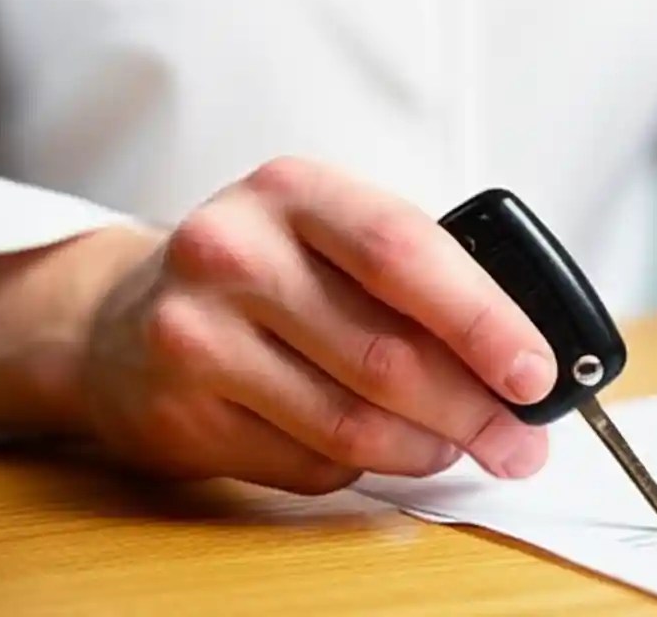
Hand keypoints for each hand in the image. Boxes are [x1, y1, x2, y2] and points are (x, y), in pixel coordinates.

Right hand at [79, 157, 556, 493]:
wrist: (121, 319)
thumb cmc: (262, 273)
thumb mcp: (329, 235)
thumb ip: (417, 277)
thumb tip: (521, 358)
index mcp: (294, 191)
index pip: (404, 252)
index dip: (483, 319)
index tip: (535, 372)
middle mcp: (234, 253)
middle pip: (386, 353)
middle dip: (474, 409)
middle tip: (519, 439)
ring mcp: (196, 335)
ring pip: (351, 422)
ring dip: (428, 448)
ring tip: (461, 446)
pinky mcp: (180, 413)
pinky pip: (309, 462)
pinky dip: (365, 465)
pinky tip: (380, 448)